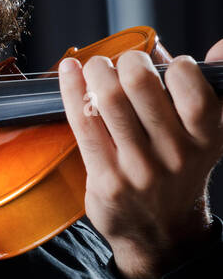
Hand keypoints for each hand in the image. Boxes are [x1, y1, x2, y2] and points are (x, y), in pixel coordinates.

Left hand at [58, 40, 222, 278]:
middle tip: (123, 63)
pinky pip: (83, 122)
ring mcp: (138, 169)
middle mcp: (176, 154)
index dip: (175, 66)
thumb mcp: (205, 136)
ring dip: (97, 70)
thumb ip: (206, 90)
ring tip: (98, 67)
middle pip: (140, 83)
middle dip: (127, 60)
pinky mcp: (106, 179)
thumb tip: (210, 47)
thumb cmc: (178, 171)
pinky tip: (70, 72)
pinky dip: (72, 89)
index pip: (192, 86)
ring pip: (108, 99)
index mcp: (206, 138)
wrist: (159, 232)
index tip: (165, 66)